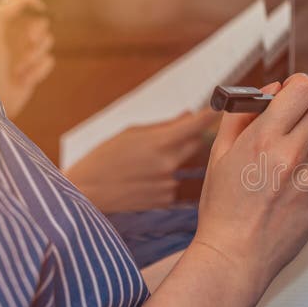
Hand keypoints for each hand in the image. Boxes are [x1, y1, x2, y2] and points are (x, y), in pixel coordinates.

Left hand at [0, 0, 54, 117]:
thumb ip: (9, 5)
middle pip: (39, 18)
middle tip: (30, 40)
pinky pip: (49, 61)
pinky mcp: (33, 69)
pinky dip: (37, 70)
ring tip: (18, 68)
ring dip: (34, 54)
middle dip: (36, 31)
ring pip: (47, 40)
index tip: (37, 6)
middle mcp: (11, 32)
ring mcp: (22, 51)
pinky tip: (21, 79)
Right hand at [64, 109, 217, 212]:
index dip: (210, 115)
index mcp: (159, 143)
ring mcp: (169, 183)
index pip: (196, 125)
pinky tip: (142, 181)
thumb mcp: (131, 134)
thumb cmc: (104, 158)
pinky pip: (174, 183)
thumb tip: (188, 115)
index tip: (221, 107)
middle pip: (196, 144)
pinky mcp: (167, 199)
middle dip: (188, 138)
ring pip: (183, 165)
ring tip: (142, 165)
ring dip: (171, 161)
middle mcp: (169, 164)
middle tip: (166, 137)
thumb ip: (164, 126)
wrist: (86, 193)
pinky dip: (164, 179)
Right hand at [193, 74, 307, 296]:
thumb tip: (271, 89)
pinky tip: (286, 196)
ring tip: (276, 177)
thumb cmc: (223, 209)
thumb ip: (244, 115)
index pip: (303, 90)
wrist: (234, 256)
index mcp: (264, 139)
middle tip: (290, 125)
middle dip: (306, 111)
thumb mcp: (220, 154)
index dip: (299, 87)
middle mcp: (291, 156)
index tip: (293, 92)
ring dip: (304, 152)